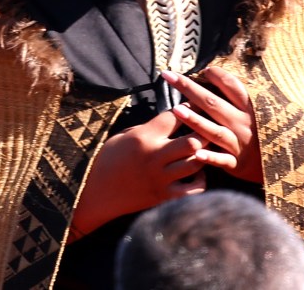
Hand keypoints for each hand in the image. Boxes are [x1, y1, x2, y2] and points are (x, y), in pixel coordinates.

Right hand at [70, 109, 205, 239]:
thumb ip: (150, 128)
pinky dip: (200, 181)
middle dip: (204, 133)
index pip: (175, 116)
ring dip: (205, 155)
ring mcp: (160, 179)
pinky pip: (194, 190)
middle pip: (193, 141)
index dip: (189, 108)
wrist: (95, 193)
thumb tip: (174, 119)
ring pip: (196, 163)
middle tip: (208, 129)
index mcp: (144, 137)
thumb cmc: (108, 160)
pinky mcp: (163, 197)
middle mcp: (154, 157)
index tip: (196, 105)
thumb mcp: (124, 136)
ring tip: (206, 150)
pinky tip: (197, 174)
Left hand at [164, 67, 261, 182]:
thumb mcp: (263, 111)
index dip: (217, 75)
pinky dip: (210, 158)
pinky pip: (222, 160)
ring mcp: (239, 143)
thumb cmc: (268, 132)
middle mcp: (243, 123)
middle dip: (190, 88)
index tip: (203, 69)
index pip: (232, 85)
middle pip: (213, 103)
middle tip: (169, 76)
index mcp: (250, 107)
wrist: (284, 161)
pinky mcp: (237, 163)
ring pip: (214, 131)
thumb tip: (220, 75)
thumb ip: (243, 97)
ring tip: (175, 110)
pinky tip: (197, 154)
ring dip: (195, 121)